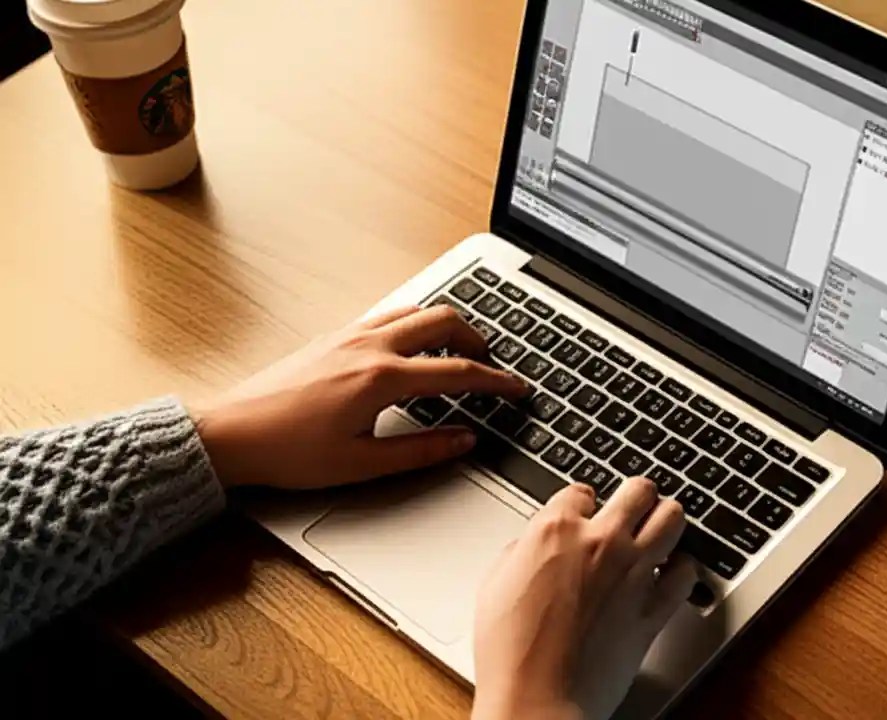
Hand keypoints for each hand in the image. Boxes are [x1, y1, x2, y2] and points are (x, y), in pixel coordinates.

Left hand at [192, 305, 527, 489]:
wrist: (231, 434)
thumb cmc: (288, 451)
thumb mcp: (363, 465)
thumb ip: (422, 451)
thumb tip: (464, 440)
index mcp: (381, 378)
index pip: (458, 372)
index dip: (497, 382)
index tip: (517, 388)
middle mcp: (369, 346)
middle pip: (443, 321)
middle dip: (477, 340)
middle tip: (490, 364)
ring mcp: (350, 335)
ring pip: (415, 311)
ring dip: (446, 326)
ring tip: (457, 354)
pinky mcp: (334, 337)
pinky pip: (389, 316)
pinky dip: (415, 326)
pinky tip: (412, 351)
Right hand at [472, 478, 697, 719]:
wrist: (537, 698)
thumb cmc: (510, 652)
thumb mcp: (495, 584)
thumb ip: (523, 550)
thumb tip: (535, 544)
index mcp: (556, 530)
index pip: (582, 490)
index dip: (583, 502)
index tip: (585, 512)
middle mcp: (600, 542)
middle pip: (638, 490)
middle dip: (635, 497)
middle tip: (632, 508)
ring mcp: (633, 572)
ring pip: (673, 517)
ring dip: (665, 520)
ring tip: (657, 530)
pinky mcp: (654, 607)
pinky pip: (686, 573)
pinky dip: (681, 570)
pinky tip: (670, 574)